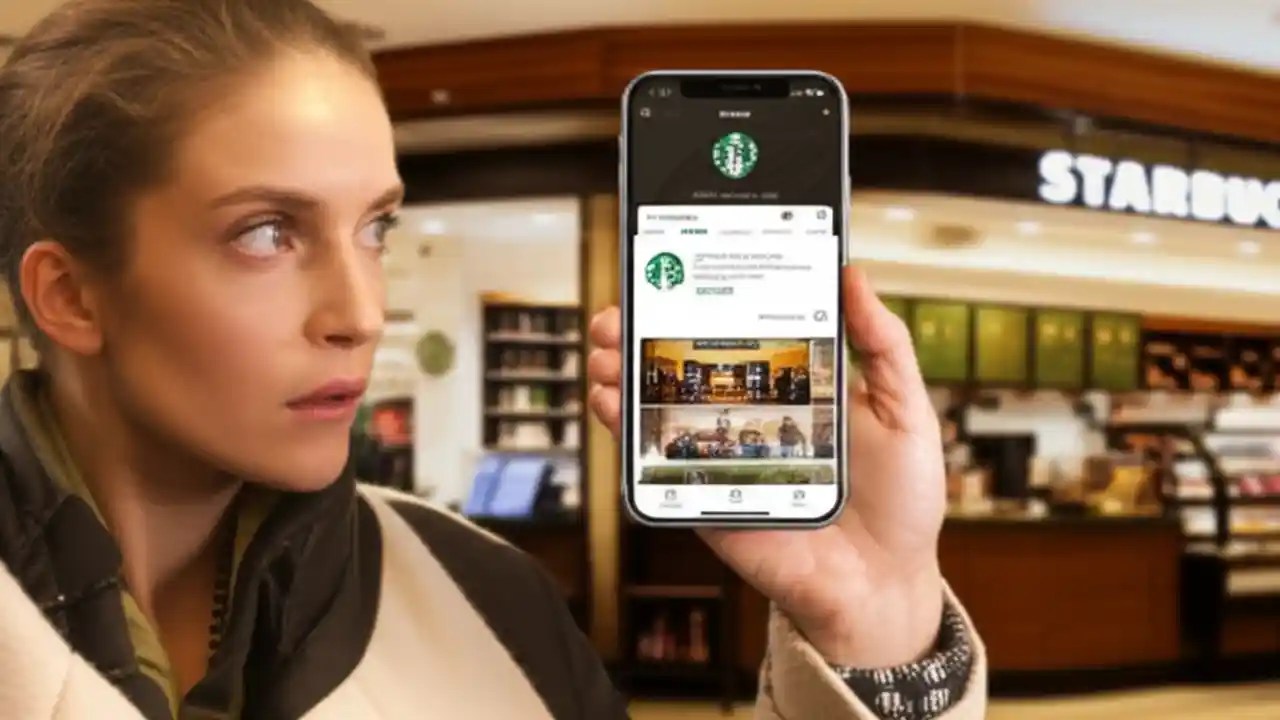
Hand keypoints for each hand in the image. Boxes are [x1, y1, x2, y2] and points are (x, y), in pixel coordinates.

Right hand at [586, 266, 945, 668]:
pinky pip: (654, 462)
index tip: (672, 271)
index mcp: (794, 387)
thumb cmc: (902, 500)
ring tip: (607, 350)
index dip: (698, 303)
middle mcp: (750, 416)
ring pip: (656, 408)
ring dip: (620, 374)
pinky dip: (623, 431)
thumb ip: (883, 344)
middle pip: (684, 366)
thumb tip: (854, 276)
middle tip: (620, 312)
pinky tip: (611, 403)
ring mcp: (723, 455)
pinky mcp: (706, 497)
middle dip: (640, 332)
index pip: (738, 333)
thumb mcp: (906, 409)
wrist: (886, 584)